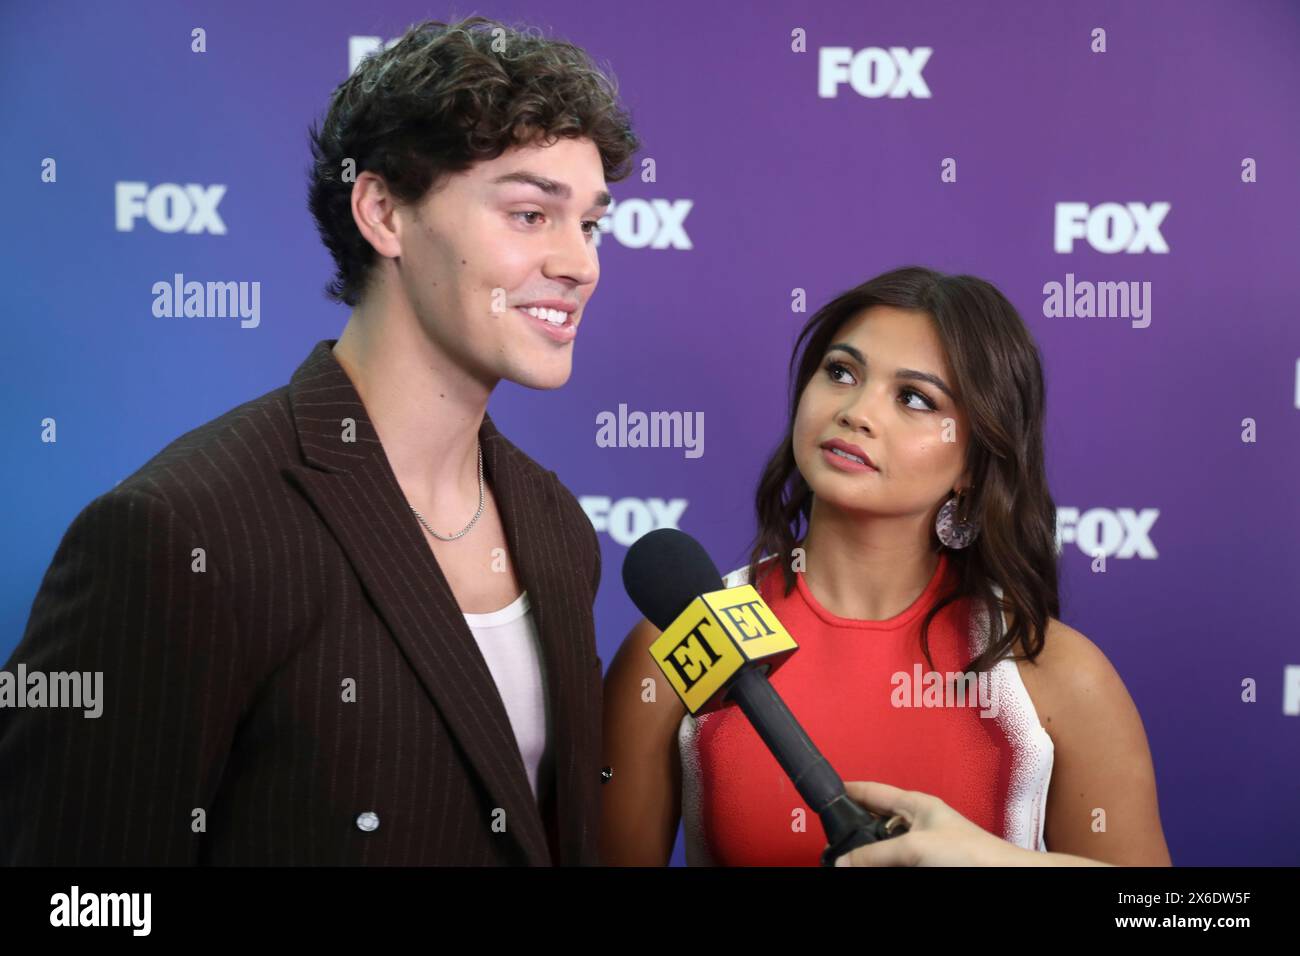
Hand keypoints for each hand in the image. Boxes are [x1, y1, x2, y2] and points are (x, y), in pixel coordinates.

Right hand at [830, 780, 1029, 866]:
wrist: (1000, 876)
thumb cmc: (972, 853)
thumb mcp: (913, 847)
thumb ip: (875, 853)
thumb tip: (843, 861)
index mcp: (915, 804)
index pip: (872, 791)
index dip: (848, 790)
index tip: (826, 792)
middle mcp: (917, 823)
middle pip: (874, 823)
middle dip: (855, 830)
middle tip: (833, 840)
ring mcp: (923, 846)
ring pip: (885, 846)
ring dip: (870, 854)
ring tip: (850, 860)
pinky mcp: (927, 864)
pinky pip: (898, 862)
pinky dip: (884, 865)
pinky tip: (873, 869)